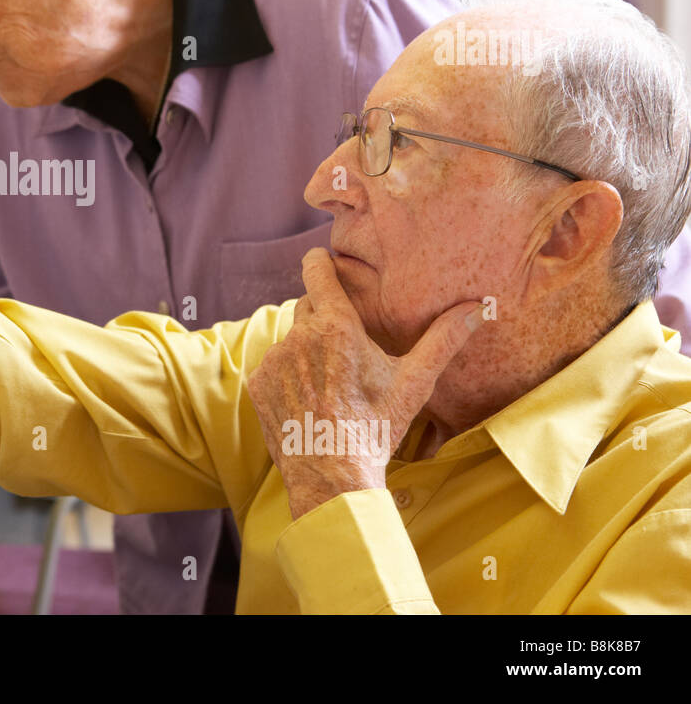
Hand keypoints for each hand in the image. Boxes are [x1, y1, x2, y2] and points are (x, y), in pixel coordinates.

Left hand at [246, 248, 483, 518]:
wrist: (332, 476)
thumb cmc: (376, 427)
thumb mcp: (414, 382)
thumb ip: (443, 339)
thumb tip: (479, 307)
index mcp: (335, 326)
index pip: (317, 271)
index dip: (320, 262)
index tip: (323, 259)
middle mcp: (298, 335)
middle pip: (307, 306)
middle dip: (323, 316)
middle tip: (344, 342)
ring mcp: (273, 360)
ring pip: (290, 339)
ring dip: (306, 349)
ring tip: (330, 382)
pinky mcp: (257, 384)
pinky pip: (272, 368)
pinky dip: (288, 376)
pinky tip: (309, 401)